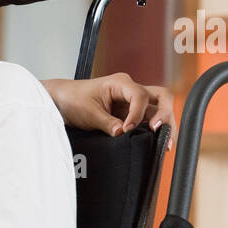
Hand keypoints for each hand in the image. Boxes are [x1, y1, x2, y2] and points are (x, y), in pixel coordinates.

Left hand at [47, 73, 175, 147]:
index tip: (127, 129)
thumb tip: (122, 133)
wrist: (62, 101)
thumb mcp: (88, 113)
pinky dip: (154, 131)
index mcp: (121, 83)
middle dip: (165, 114)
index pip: (140, 96)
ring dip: (164, 124)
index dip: (137, 114)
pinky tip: (156, 143)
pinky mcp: (130, 114)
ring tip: (164, 144)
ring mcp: (132, 102)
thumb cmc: (73, 99)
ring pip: (158, 109)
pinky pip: (148, 120)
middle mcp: (131, 90)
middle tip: (160, 132)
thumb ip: (107, 123)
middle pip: (161, 97)